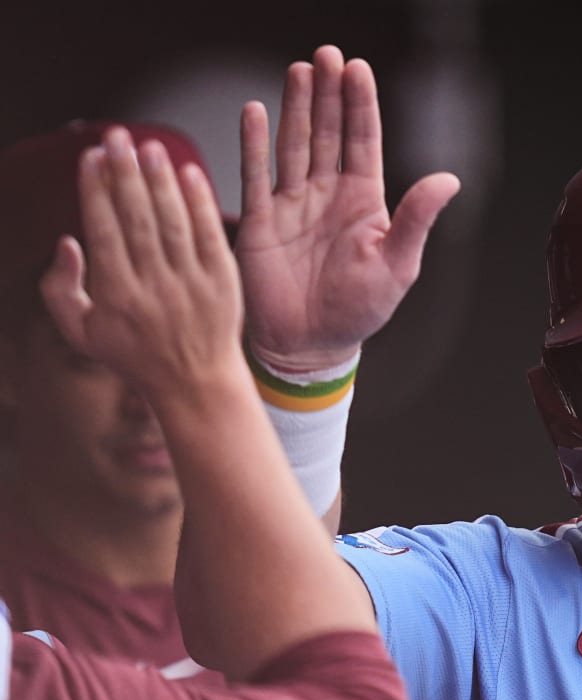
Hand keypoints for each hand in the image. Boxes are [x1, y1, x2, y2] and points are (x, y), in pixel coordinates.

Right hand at [39, 128, 243, 400]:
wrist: (195, 383)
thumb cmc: (133, 354)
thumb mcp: (80, 331)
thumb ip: (59, 288)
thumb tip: (67, 240)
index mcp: (117, 296)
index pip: (104, 232)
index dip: (96, 191)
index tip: (90, 156)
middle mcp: (154, 288)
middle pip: (137, 220)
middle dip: (125, 173)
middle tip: (117, 135)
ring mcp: (192, 285)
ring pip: (173, 223)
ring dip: (161, 181)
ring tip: (150, 146)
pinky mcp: (223, 282)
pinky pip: (210, 236)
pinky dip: (201, 204)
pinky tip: (191, 173)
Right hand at [238, 45, 460, 370]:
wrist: (311, 345)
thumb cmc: (359, 310)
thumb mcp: (397, 265)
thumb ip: (417, 220)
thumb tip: (449, 180)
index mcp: (364, 201)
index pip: (363, 141)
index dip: (360, 104)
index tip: (357, 68)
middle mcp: (328, 194)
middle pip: (328, 132)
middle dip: (328, 93)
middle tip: (326, 54)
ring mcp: (292, 203)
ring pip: (295, 144)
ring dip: (296, 108)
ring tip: (298, 71)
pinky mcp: (259, 220)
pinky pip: (255, 175)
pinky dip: (254, 144)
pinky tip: (254, 111)